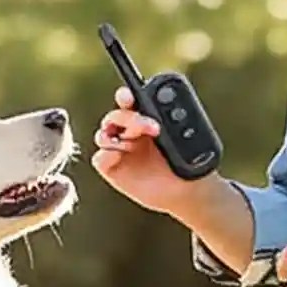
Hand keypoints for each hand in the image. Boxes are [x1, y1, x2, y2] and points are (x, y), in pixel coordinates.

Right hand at [91, 86, 212, 214]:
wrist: (184, 189)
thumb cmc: (186, 160)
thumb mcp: (187, 140)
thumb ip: (176, 126)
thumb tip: (172, 116)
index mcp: (144, 118)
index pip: (129, 102)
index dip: (126, 97)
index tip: (131, 97)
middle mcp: (128, 132)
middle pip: (115, 117)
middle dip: (129, 118)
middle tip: (152, 127)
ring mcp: (119, 150)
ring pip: (103, 135)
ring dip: (116, 137)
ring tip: (133, 144)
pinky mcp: (112, 168)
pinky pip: (99, 158)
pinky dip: (106, 155)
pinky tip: (118, 156)